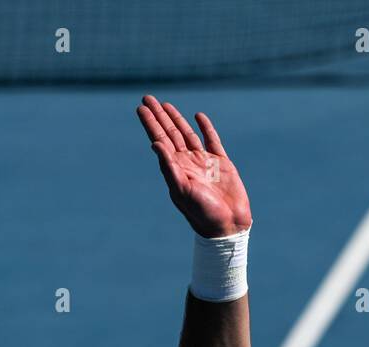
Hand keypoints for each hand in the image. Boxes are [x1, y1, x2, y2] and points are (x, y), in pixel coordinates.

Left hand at [136, 96, 251, 238]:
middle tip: (147, 98)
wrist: (227, 226)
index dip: (150, 123)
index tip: (141, 108)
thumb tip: (155, 144)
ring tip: (165, 105)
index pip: (160, 140)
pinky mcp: (222, 163)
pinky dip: (205, 128)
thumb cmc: (203, 213)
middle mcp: (187, 163)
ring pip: (187, 134)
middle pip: (169, 133)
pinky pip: (212, 140)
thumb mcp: (182, 191)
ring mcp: (204, 162)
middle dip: (159, 116)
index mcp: (176, 169)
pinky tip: (198, 117)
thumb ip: (169, 168)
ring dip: (176, 119)